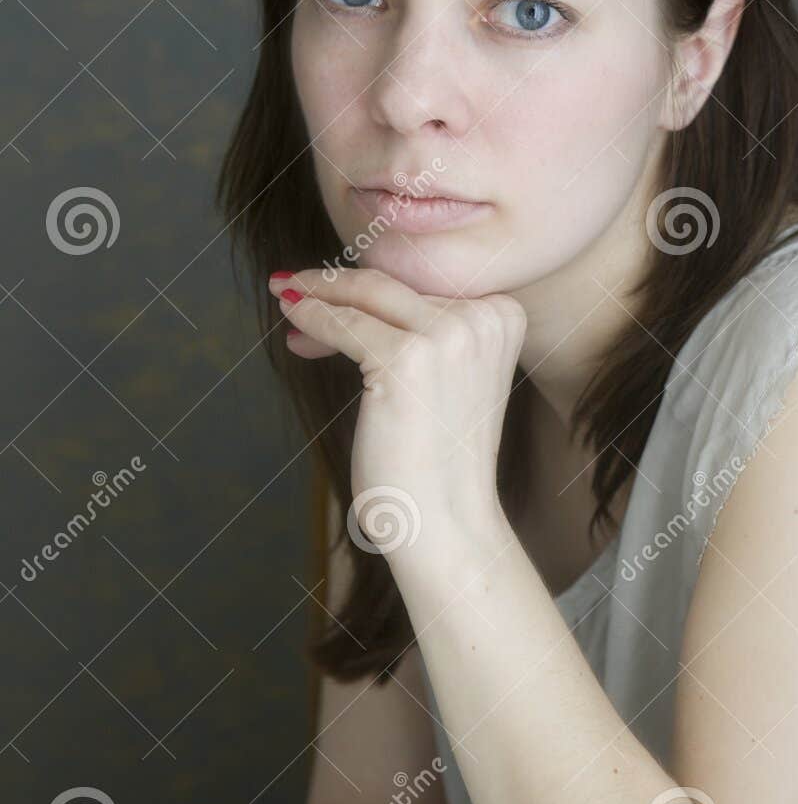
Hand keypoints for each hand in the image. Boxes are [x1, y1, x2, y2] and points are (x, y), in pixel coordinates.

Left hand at [268, 268, 526, 545]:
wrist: (447, 521)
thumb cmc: (440, 460)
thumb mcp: (448, 377)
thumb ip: (422, 332)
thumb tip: (353, 298)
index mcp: (503, 315)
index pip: (420, 284)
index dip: (370, 285)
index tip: (331, 289)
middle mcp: (483, 316)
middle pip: (391, 282)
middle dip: (335, 283)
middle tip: (296, 284)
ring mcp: (448, 335)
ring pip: (365, 295)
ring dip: (317, 294)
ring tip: (287, 298)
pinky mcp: (406, 358)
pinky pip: (344, 324)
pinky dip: (312, 317)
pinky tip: (293, 319)